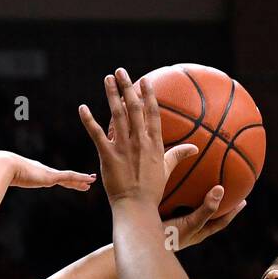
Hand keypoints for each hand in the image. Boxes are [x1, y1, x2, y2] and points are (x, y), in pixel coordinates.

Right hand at [0, 151, 95, 190]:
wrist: (3, 167)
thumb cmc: (1, 174)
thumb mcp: (7, 181)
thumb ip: (5, 183)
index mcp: (36, 173)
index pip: (53, 177)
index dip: (62, 179)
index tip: (70, 181)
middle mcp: (44, 171)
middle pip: (64, 177)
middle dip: (75, 180)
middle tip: (87, 181)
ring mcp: (48, 174)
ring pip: (69, 177)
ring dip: (81, 180)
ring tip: (92, 181)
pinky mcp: (50, 176)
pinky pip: (69, 177)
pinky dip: (80, 178)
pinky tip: (88, 180)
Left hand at [78, 68, 166, 206]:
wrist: (136, 207)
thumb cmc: (152, 191)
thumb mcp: (167, 170)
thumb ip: (178, 155)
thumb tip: (194, 148)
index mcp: (154, 143)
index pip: (152, 113)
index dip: (148, 94)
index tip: (144, 80)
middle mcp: (139, 141)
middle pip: (133, 107)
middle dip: (127, 86)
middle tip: (121, 71)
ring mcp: (123, 147)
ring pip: (116, 115)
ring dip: (111, 95)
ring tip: (107, 79)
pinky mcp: (107, 156)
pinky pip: (96, 134)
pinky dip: (88, 120)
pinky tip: (82, 107)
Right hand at [161, 145, 245, 250]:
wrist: (140, 243)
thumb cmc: (166, 236)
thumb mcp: (190, 223)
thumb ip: (206, 209)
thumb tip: (220, 189)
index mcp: (198, 232)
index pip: (221, 222)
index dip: (233, 212)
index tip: (243, 200)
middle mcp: (189, 229)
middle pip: (208, 215)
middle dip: (218, 203)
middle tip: (227, 188)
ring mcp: (176, 226)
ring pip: (191, 209)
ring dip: (197, 198)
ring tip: (201, 182)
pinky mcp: (164, 220)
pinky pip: (176, 205)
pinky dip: (180, 195)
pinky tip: (175, 184)